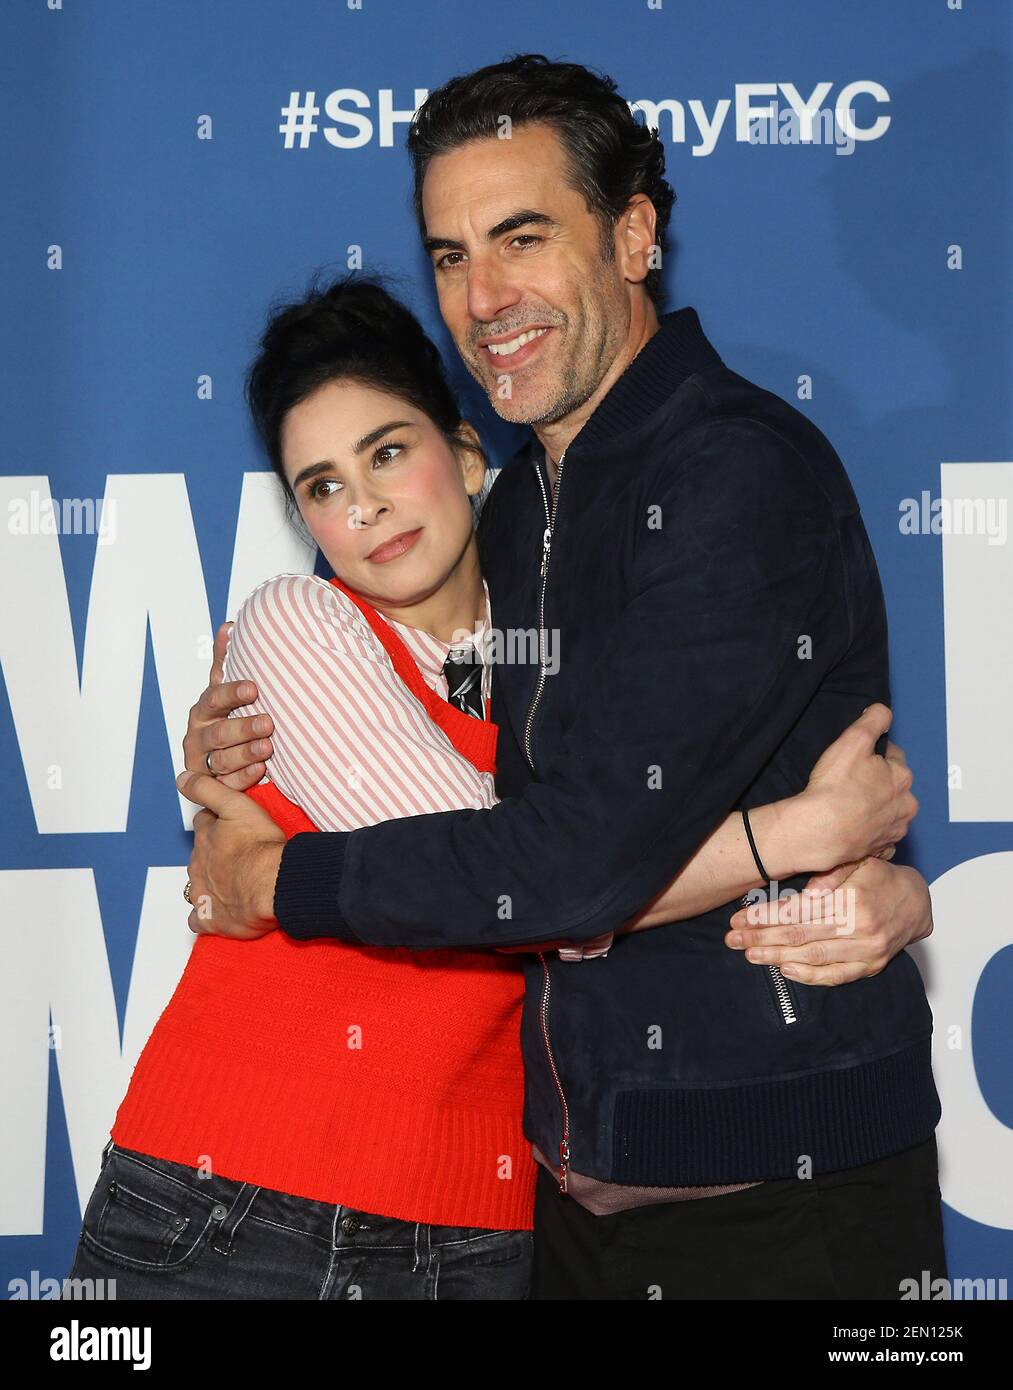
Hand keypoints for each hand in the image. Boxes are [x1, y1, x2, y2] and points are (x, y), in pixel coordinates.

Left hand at [176, 770, 285, 938]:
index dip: (217, 825)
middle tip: (239, 858)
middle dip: (214, 857)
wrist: (274, 883)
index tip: (232, 828)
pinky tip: (221, 913)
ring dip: (211, 885)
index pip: (204, 825)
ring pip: (198, 887)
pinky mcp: (211, 920)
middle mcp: (198, 865)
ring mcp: (202, 894)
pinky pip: (199, 920)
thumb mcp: (237, 805)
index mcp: (205, 838)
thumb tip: (181, 777)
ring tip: (234, 884)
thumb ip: (207, 789)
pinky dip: (207, 916)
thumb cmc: (261, 847)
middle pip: (201, 857)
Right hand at [182, 622, 275, 789]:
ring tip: (268, 747)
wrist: (226, 752)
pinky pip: (227, 783)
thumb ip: (225, 661)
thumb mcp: (226, 688)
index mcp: (203, 709)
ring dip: (246, 754)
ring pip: (222, 760)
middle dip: (243, 728)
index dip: (232, 693)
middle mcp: (198, 736)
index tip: (253, 688)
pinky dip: (244, 778)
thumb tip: (230, 625)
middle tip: (268, 723)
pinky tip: (262, 771)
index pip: (214, 699)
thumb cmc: (229, 715)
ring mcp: (203, 762)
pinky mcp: (213, 784)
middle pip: (218, 733)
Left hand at [724, 855, 932, 984]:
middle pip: (800, 936)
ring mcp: (866, 950)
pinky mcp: (871, 966)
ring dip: (777, 957)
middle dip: (762, 938)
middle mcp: (860, 927)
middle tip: (733, 939)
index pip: (799, 911)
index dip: (766, 916)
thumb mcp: (858, 862)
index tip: (740, 919)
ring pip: (813, 958)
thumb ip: (832, 873)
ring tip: (750, 954)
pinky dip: (808, 976)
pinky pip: (835, 976)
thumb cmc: (879, 877)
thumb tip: (807, 891)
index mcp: (852, 899)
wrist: (916, 902)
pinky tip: (784, 970)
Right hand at [799, 704, 917, 869]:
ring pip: (888, 812)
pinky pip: (880, 837)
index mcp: (903, 777)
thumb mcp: (853, 739)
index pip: (893, 758)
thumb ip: (874, 720)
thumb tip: (883, 712)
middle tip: (848, 783)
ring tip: (847, 806)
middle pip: (893, 787)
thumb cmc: (834, 787)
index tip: (855, 760)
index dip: (873, 756)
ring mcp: (894, 831)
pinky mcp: (880, 850)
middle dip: (877, 783)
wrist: (818, 831)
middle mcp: (906, 806)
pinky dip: (869, 831)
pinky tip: (851, 826)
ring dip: (874, 808)